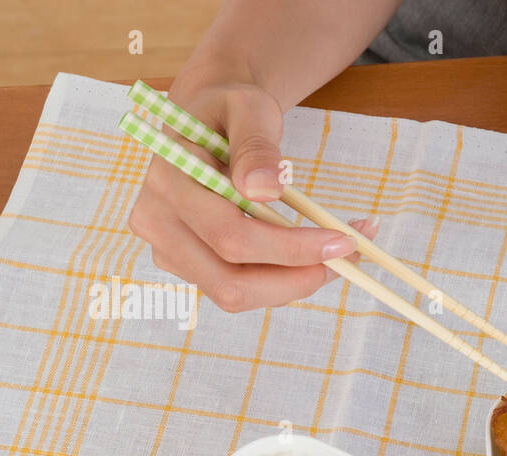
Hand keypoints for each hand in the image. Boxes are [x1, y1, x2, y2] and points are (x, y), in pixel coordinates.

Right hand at [126, 80, 377, 311]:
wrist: (207, 119)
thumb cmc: (230, 110)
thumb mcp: (249, 108)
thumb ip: (256, 145)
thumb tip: (264, 189)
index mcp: (167, 183)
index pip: (231, 236)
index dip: (290, 248)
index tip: (344, 241)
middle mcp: (157, 225)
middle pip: (231, 283)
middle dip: (298, 279)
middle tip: (348, 258)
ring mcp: (169, 251)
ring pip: (237, 295)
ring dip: (295, 283)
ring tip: (338, 254)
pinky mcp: (189, 265)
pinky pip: (240, 289)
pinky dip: (283, 279)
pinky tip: (313, 254)